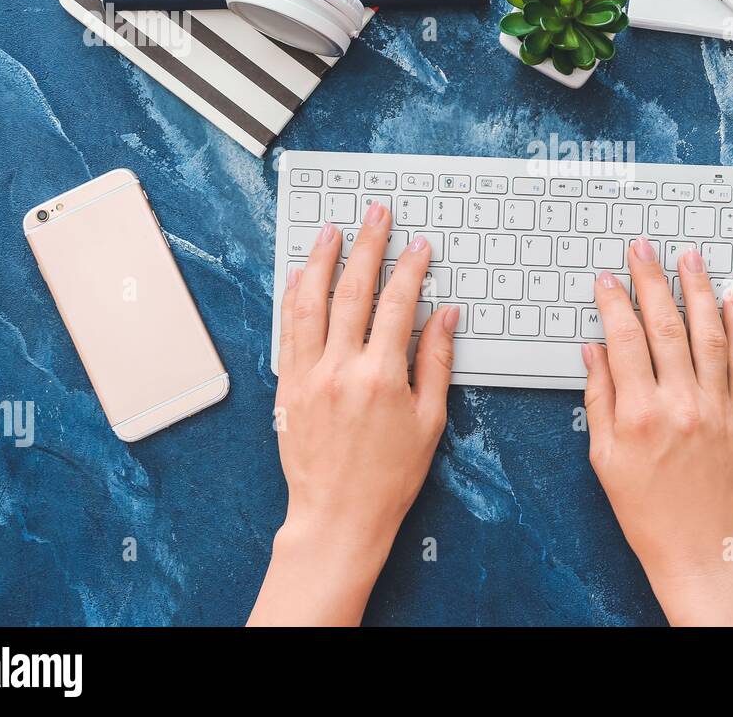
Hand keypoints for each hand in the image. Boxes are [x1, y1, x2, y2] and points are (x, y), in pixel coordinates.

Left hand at [248, 205, 456, 625]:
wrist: (338, 517)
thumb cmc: (389, 476)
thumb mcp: (429, 420)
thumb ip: (436, 361)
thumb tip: (444, 314)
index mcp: (382, 376)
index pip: (397, 304)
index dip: (410, 269)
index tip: (418, 245)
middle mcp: (341, 369)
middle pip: (353, 291)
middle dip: (367, 246)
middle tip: (375, 214)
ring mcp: (309, 376)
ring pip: (312, 303)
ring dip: (323, 261)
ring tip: (332, 231)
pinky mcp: (288, 388)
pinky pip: (289, 331)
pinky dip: (295, 298)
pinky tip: (301, 277)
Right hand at [583, 237, 732, 625]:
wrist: (701, 548)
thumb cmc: (646, 509)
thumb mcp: (604, 457)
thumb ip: (599, 397)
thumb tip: (594, 349)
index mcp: (638, 414)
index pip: (623, 339)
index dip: (613, 301)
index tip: (607, 277)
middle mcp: (680, 405)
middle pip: (664, 326)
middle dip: (651, 280)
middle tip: (643, 248)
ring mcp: (717, 408)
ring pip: (707, 333)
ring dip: (697, 289)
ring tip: (689, 257)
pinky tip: (732, 297)